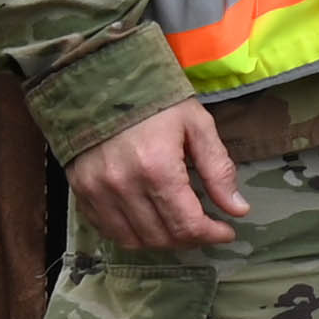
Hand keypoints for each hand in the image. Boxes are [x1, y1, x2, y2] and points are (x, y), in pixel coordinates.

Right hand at [68, 95, 247, 251]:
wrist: (100, 78)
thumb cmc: (155, 99)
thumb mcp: (196, 124)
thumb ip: (218, 169)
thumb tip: (238, 209)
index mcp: (157, 168)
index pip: (187, 224)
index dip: (212, 234)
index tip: (226, 230)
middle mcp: (123, 185)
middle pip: (162, 237)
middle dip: (190, 238)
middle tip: (205, 227)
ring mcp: (97, 190)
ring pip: (134, 240)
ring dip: (161, 240)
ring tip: (178, 226)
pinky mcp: (81, 190)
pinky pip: (107, 230)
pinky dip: (131, 233)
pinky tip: (148, 220)